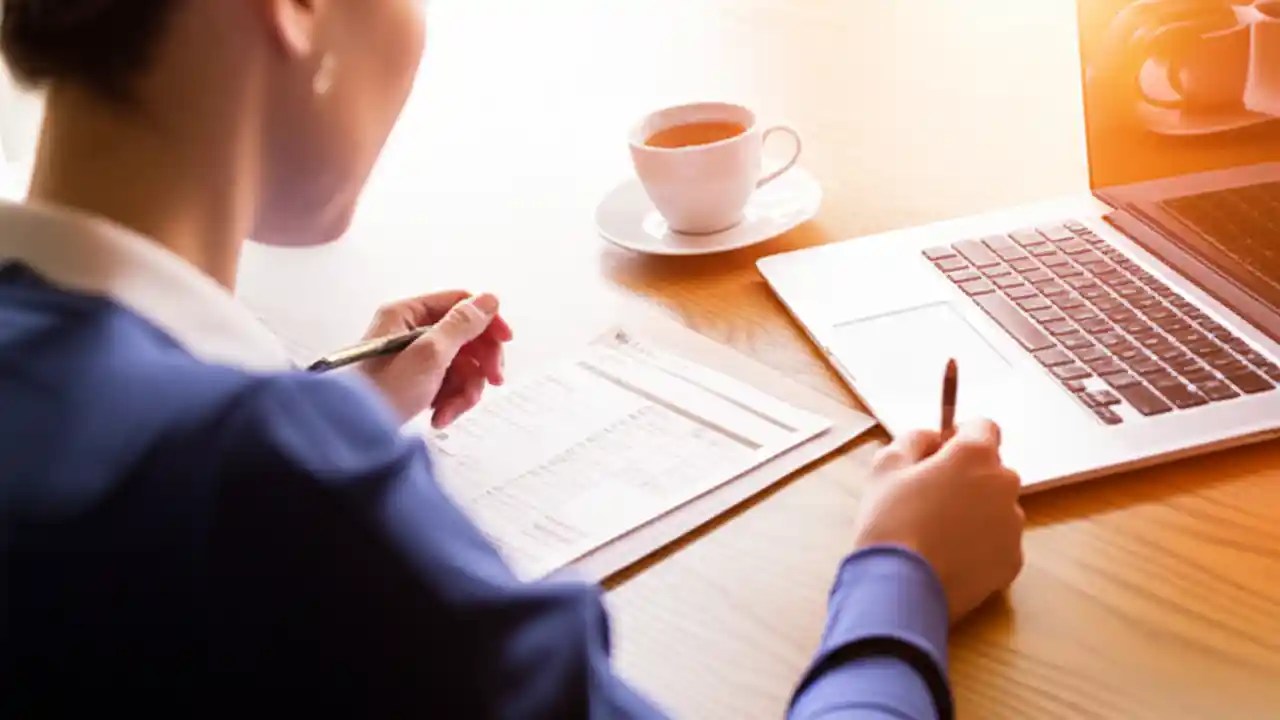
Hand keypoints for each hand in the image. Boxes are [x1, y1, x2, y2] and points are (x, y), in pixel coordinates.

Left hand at [358, 290, 513, 425]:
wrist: (352, 434)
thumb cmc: (380, 393)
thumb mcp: (428, 355)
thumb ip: (461, 326)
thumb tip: (488, 300)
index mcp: (407, 314)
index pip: (460, 303)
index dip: (487, 321)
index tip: (505, 340)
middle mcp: (410, 332)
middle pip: (465, 337)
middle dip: (480, 362)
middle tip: (492, 380)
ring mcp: (413, 359)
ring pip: (461, 365)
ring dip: (465, 389)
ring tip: (452, 409)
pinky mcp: (416, 383)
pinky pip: (449, 385)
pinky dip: (450, 402)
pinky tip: (439, 417)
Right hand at [853, 420, 1024, 621]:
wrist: (900, 585)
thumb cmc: (889, 519)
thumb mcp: (886, 465)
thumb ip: (914, 439)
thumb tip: (933, 438)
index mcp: (975, 455)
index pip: (983, 427)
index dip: (960, 436)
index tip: (940, 452)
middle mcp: (1004, 484)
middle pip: (992, 470)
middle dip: (968, 477)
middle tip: (932, 498)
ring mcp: (1013, 525)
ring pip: (997, 508)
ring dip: (976, 512)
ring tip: (939, 534)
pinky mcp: (1012, 561)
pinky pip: (998, 543)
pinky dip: (980, 545)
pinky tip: (950, 556)